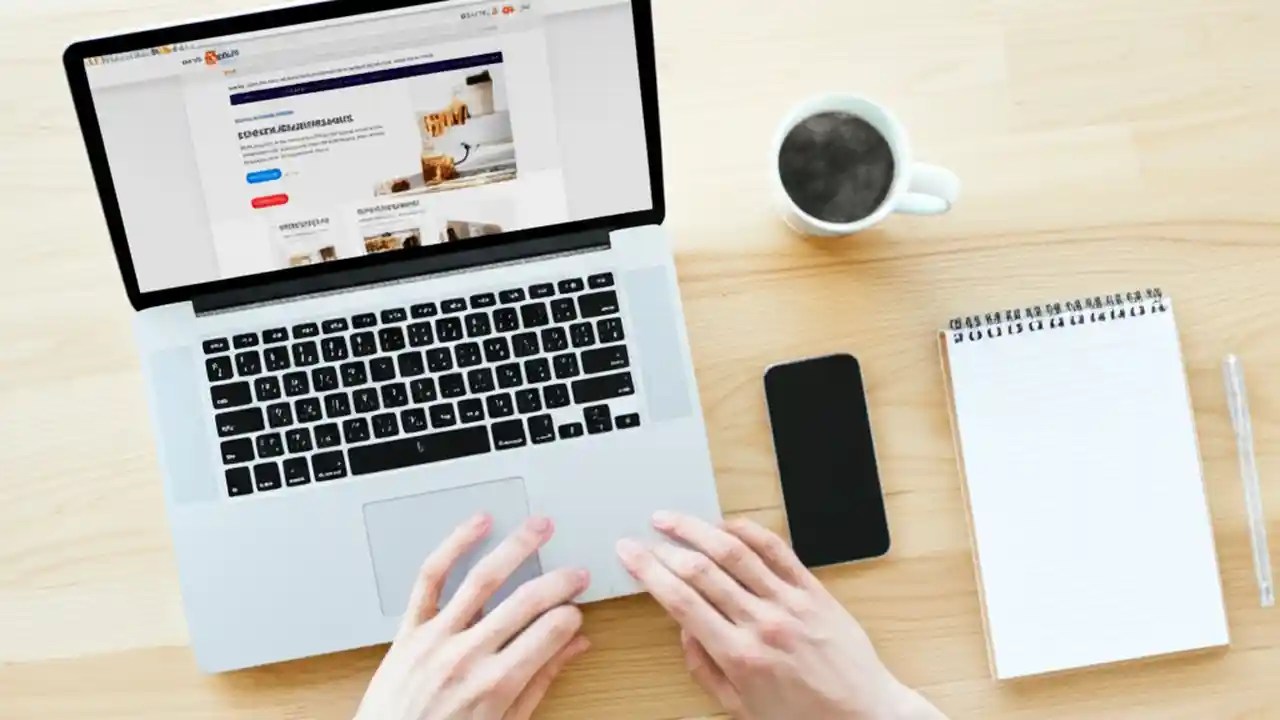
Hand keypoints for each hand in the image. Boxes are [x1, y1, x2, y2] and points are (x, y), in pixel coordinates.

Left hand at [356, 514, 590, 719]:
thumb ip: (541, 681)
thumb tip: (575, 647)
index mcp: (495, 685)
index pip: (549, 633)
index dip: (571, 617)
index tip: (577, 611)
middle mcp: (467, 656)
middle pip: (525, 602)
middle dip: (560, 582)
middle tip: (577, 571)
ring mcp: (436, 638)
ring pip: (483, 580)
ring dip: (516, 547)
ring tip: (539, 527)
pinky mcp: (409, 629)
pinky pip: (430, 579)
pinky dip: (454, 546)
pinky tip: (477, 525)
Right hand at [616, 513, 945, 719]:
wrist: (862, 715)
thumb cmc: (801, 716)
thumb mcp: (739, 707)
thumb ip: (704, 667)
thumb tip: (683, 627)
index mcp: (739, 656)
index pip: (681, 601)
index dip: (648, 571)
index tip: (629, 554)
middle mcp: (762, 623)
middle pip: (701, 570)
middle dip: (664, 547)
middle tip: (642, 533)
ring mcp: (790, 602)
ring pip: (735, 552)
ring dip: (697, 529)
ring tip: (673, 518)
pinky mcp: (814, 590)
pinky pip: (777, 550)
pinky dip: (747, 531)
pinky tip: (725, 525)